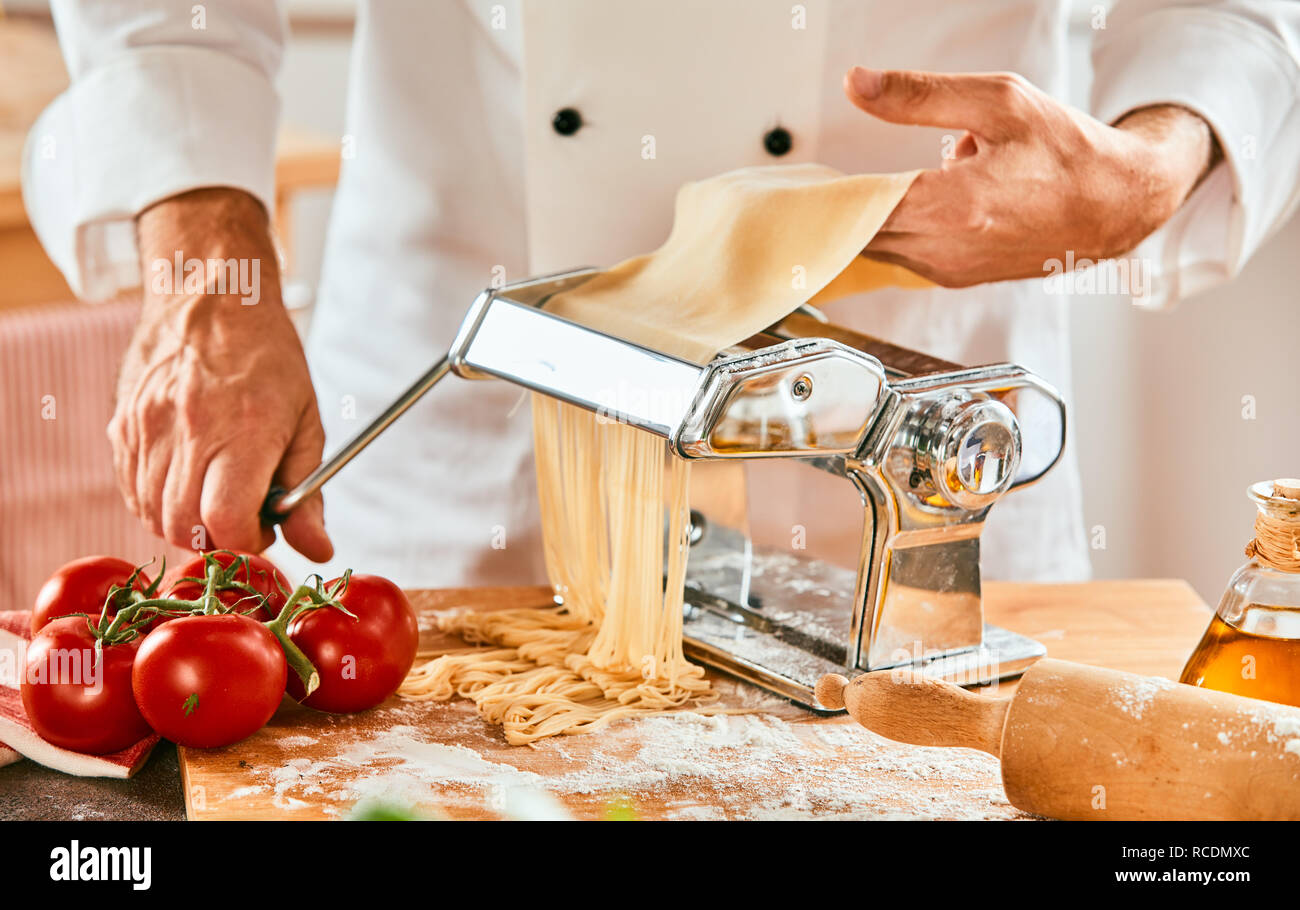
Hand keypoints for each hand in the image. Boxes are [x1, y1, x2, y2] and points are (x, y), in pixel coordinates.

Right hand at [109, 188, 332, 560]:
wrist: (213, 295)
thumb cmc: (269, 359)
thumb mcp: (307, 423)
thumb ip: (308, 494)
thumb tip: (318, 550)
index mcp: (243, 430)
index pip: (226, 521)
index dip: (248, 541)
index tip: (263, 525)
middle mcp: (187, 431)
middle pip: (185, 527)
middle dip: (217, 537)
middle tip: (242, 511)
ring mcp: (147, 428)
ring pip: (153, 515)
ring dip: (186, 522)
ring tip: (216, 489)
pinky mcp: (122, 425)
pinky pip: (131, 492)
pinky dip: (158, 502)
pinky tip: (188, 477)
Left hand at [844, 67, 1220, 286]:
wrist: (1115, 205)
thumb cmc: (1067, 152)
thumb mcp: (999, 101)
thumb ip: (919, 95)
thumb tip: (857, 84)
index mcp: (953, 206)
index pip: (859, 209)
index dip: (826, 194)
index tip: (802, 180)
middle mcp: (946, 248)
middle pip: (860, 231)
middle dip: (843, 204)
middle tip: (821, 178)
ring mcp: (948, 269)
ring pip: (880, 243)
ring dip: (876, 213)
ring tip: (892, 179)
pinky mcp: (953, 278)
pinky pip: (903, 252)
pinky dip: (900, 225)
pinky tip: (927, 196)